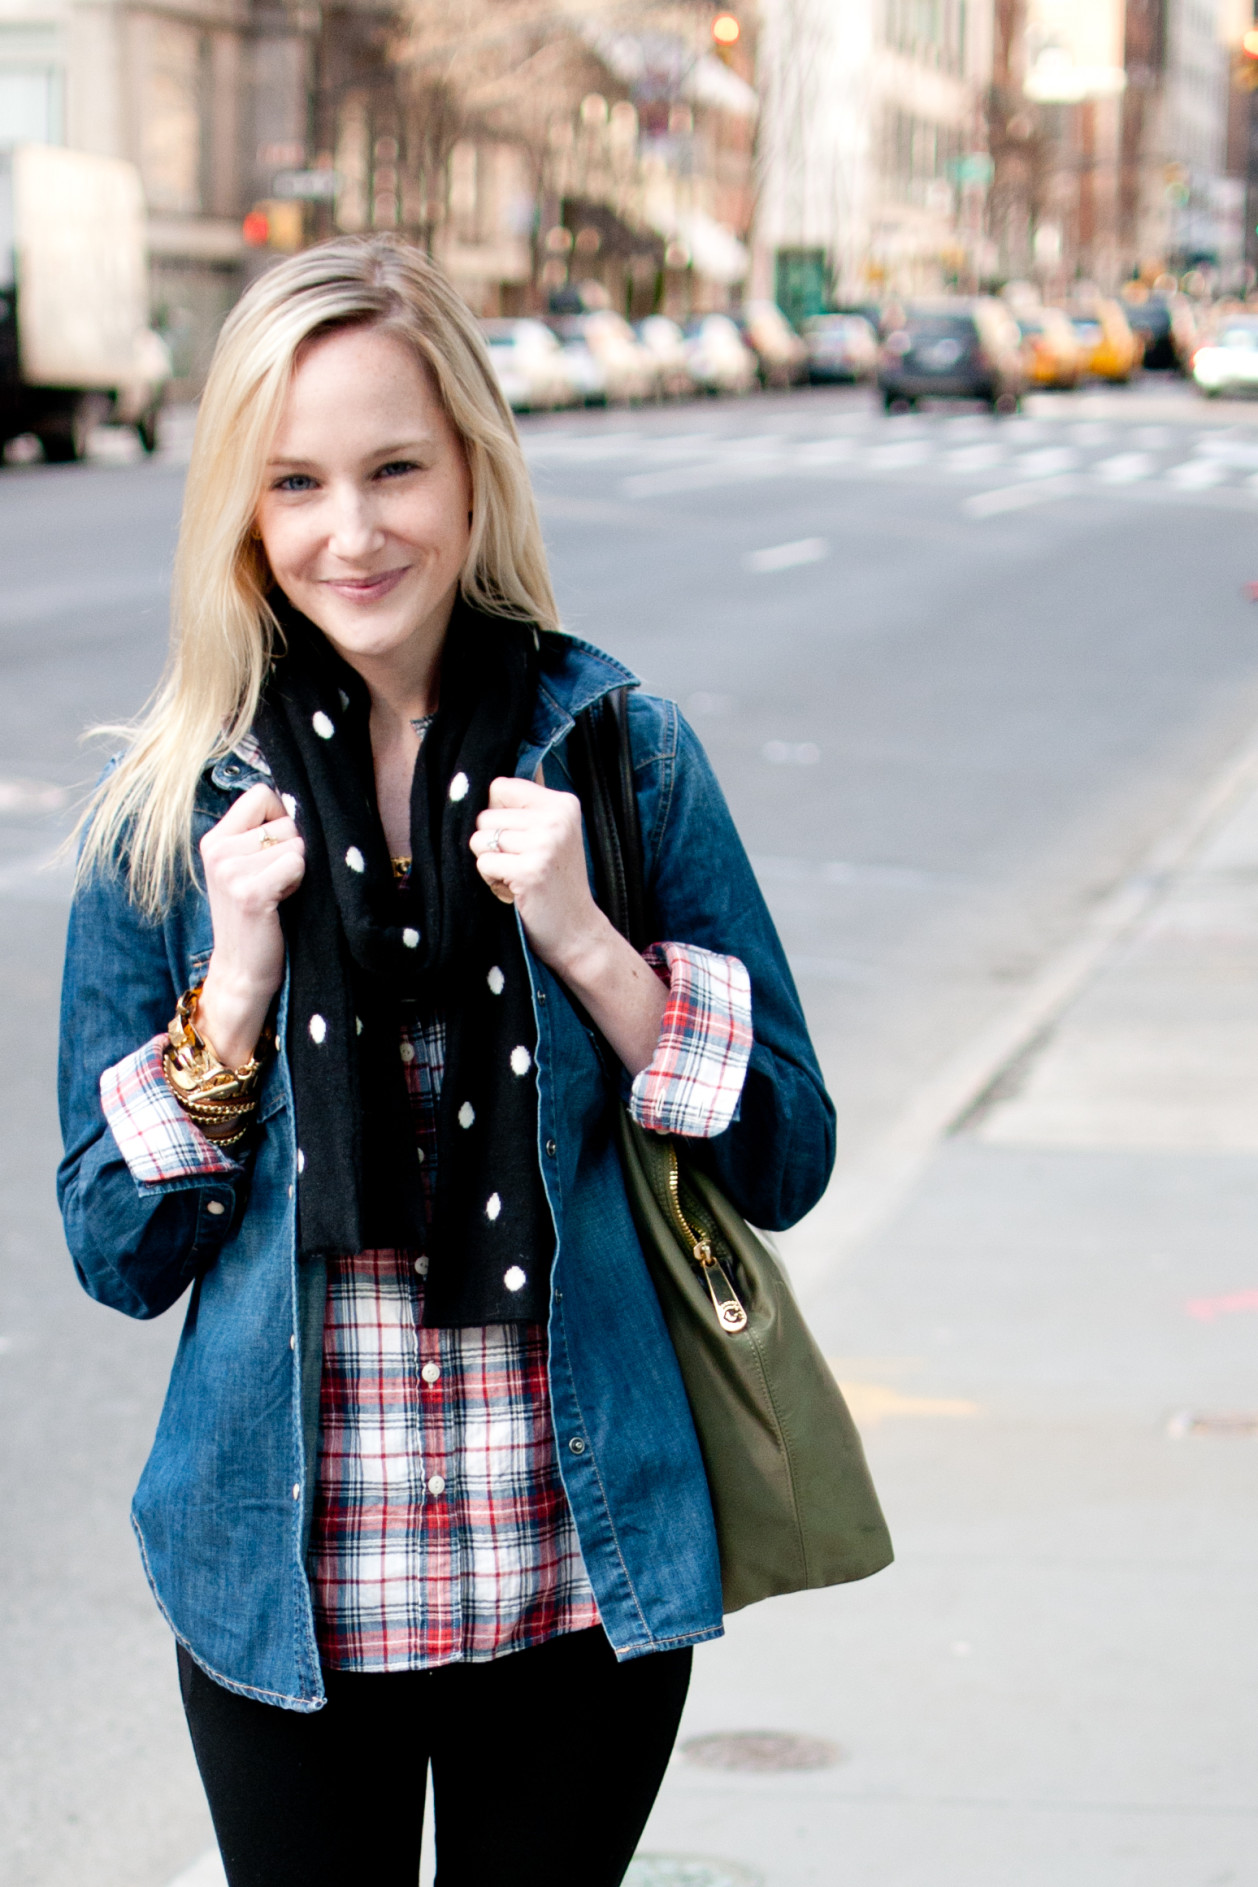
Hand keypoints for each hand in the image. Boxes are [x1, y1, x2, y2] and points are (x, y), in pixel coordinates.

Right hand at [196, 783, 304, 1068]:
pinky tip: (282, 903)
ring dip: (298, 870)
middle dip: (293, 849)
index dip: (283, 817)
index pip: (262, 793)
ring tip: (279, 894)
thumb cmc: (258, 916)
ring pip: (296, 843)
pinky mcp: (249, 892)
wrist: (242, 971)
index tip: (277, 851)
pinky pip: (297, 864)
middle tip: (277, 882)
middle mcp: (216, 848)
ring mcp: (229, 869)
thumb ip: (265, 833)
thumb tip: (307, 798)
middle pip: (285, 819)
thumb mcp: (249, 867)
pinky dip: (298, 883)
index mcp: (215, 838)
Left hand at [471, 777, 667, 1075]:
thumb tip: (467, 786)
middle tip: (521, 864)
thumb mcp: (549, 836)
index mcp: (562, 803)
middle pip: (485, 815)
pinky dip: (492, 881)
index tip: (518, 838)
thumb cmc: (555, 883)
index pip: (499, 786)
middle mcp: (557, 818)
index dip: (496, 814)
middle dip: (493, 844)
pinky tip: (516, 890)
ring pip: (479, 840)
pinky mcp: (531, 870)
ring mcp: (545, 844)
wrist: (577, 931)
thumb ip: (520, 809)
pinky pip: (483, 864)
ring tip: (518, 877)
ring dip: (490, 863)